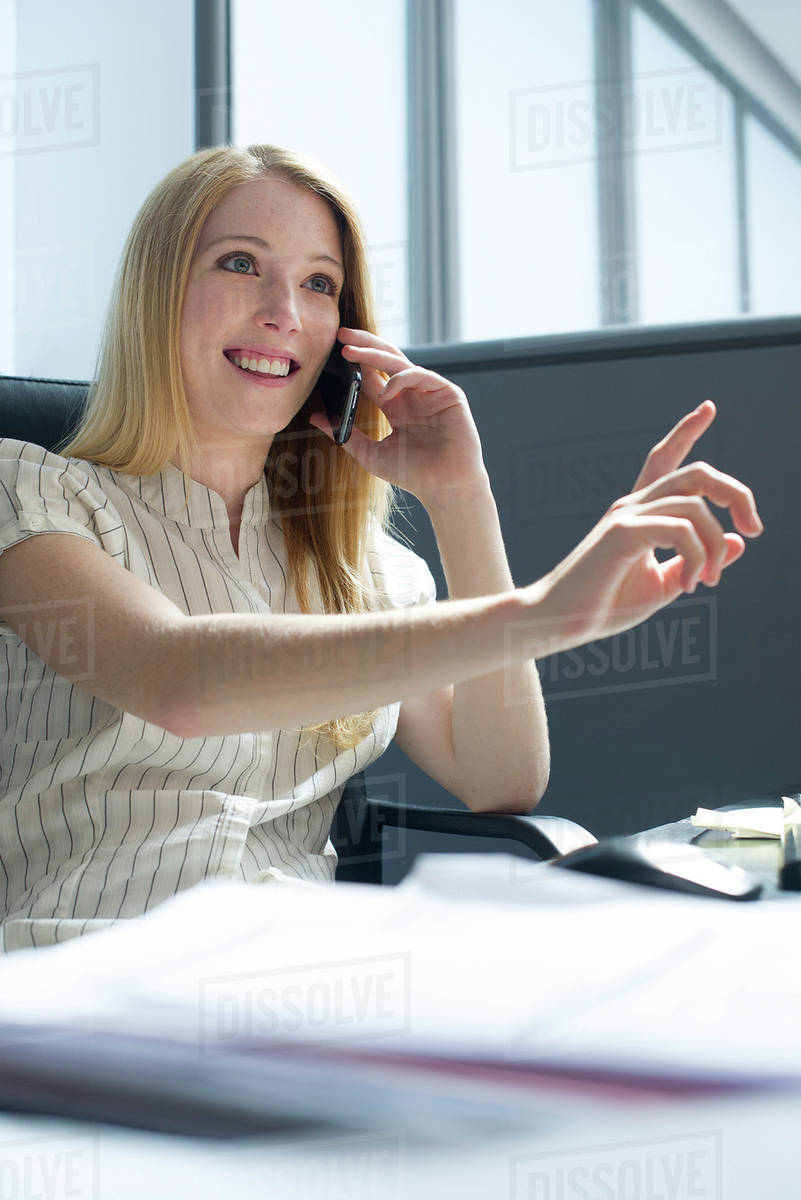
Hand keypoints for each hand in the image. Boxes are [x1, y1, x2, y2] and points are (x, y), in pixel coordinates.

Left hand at [307, 327, 487, 507]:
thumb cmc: (413, 474)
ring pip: (400, 362)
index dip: (354, 363)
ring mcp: (430, 392)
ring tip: (350, 352)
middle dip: (364, 344)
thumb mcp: (370, 453)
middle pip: (385, 360)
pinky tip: (386, 389)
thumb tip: (315, 416)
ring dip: (375, 354)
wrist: (445, 488)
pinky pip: (421, 375)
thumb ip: (345, 434)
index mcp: (396, 407)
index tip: (332, 352)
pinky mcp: (448, 394)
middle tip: (341, 334)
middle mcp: (412, 395)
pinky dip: (401, 378)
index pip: (372, 376)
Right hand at [531, 400, 762, 650]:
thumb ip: (696, 561)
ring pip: (696, 505)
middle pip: (697, 474)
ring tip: (708, 580)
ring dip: (715, 545)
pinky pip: (680, 529)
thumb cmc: (602, 606)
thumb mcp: (662, 584)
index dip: (686, 431)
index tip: (709, 408)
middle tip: (755, 528)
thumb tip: (739, 542)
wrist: (557, 622)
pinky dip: (696, 556)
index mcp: (639, 513)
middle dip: (736, 493)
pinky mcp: (621, 533)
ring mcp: (625, 515)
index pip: (664, 460)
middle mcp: (632, 505)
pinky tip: (688, 584)